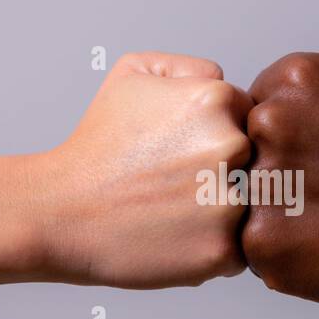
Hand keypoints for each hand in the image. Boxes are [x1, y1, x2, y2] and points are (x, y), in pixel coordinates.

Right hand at [39, 52, 252, 288]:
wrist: (59, 211)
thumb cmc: (96, 148)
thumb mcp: (134, 74)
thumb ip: (191, 68)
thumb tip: (227, 83)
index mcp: (217, 100)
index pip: (251, 120)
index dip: (218, 137)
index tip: (184, 152)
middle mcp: (230, 147)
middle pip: (259, 162)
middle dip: (228, 174)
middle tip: (181, 185)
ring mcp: (230, 201)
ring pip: (256, 207)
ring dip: (227, 213)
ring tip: (179, 213)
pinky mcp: (222, 250)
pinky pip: (243, 250)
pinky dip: (216, 249)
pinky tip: (177, 239)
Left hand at [242, 52, 318, 311]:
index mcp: (294, 78)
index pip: (255, 106)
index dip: (285, 139)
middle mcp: (270, 122)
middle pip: (244, 151)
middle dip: (276, 173)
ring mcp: (263, 181)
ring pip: (244, 200)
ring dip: (275, 212)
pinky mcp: (262, 240)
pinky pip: (251, 247)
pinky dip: (283, 253)